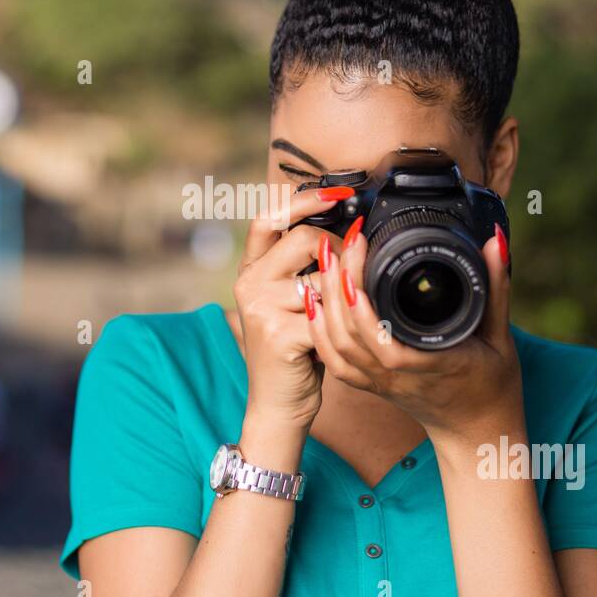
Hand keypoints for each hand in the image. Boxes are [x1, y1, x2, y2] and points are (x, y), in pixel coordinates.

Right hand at [233, 185, 354, 429]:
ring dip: (342, 294)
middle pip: (302, 240)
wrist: (278, 404)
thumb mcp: (290, 302)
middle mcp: (248, 284)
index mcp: (250, 270)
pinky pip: (327, 311)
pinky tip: (340, 334)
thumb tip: (343, 229)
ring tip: (341, 314)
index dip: (302, 200)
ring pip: (321, 277)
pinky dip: (343, 321)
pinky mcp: (279, 334)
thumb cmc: (293, 349)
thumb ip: (300, 267)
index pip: (268, 218)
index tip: (339, 193)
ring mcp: (260, 308)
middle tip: (348, 274)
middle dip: (336, 251)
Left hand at [306, 220, 522, 444]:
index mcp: (432, 363)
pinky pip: (335, 361)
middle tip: (336, 244)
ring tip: (323, 261)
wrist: (477, 432)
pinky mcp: (370, 384)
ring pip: (337, 347)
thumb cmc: (493, 384)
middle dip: (336, 286)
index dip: (362, 305)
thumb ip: (496, 287)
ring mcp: (380, 382)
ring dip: (324, 303)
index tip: (358, 257)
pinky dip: (319, 331)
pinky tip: (314, 299)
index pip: (385, 340)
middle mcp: (398, 375)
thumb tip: (494, 241)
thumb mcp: (501, 335)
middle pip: (350, 335)